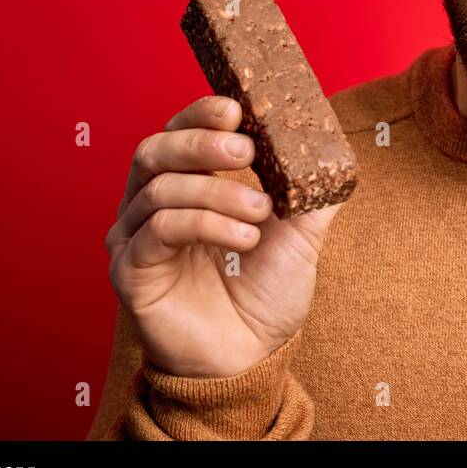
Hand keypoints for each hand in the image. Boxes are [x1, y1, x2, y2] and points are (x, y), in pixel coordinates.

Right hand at [106, 95, 343, 376]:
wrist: (249, 358)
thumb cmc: (264, 294)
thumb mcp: (300, 235)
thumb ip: (311, 193)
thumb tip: (336, 154)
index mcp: (187, 184)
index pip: (180, 131)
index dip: (202, 114)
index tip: (237, 110)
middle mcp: (151, 204)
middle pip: (157, 150)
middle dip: (203, 143)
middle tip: (247, 151)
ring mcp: (135, 237)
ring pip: (161, 189)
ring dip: (217, 193)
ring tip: (261, 212)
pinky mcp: (130, 270)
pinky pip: (158, 230)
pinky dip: (204, 225)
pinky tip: (243, 238)